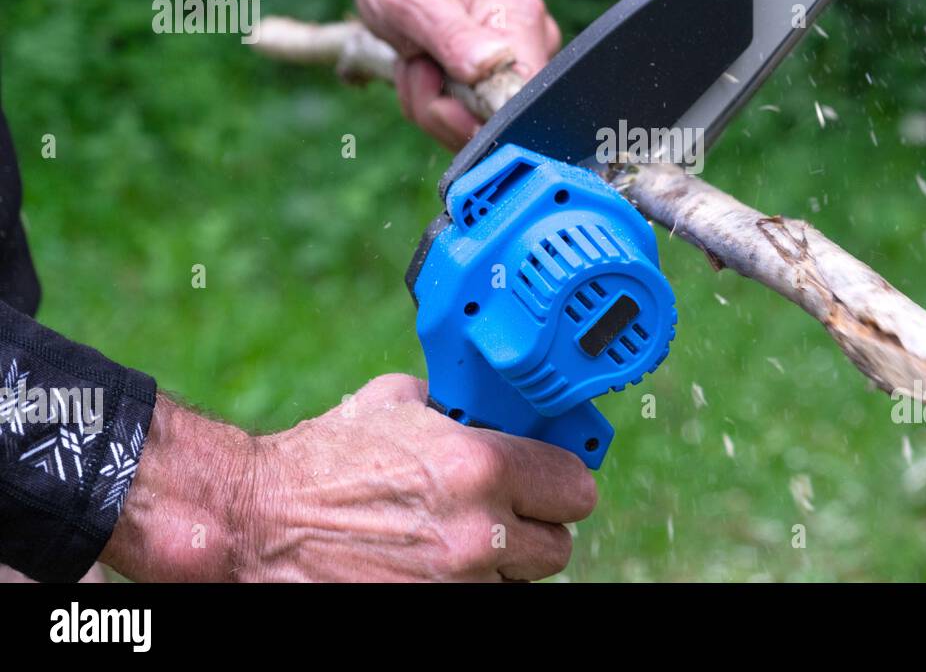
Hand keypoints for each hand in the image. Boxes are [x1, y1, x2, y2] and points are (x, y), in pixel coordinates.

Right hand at [102, 376, 596, 581]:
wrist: (255, 521)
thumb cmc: (322, 460)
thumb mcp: (397, 405)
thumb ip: (457, 408)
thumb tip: (493, 407)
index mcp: (479, 467)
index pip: (576, 487)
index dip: (560, 481)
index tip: (547, 479)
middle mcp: (478, 532)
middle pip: (557, 546)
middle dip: (532, 527)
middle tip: (502, 513)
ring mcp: (456, 585)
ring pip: (518, 582)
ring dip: (497, 563)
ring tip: (450, 539)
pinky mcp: (431, 613)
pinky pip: (480, 601)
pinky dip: (465, 586)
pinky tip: (429, 564)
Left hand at [326, 0, 560, 149]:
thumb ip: (453, 36)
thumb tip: (491, 66)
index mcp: (522, 21)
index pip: (521, 99)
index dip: (477, 116)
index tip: (437, 100)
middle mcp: (532, 44)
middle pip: (498, 118)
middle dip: (443, 108)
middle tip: (415, 67)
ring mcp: (515, 62)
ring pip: (476, 122)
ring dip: (431, 102)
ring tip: (415, 61)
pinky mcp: (494, 76)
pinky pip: (466, 115)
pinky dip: (435, 102)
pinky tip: (423, 70)